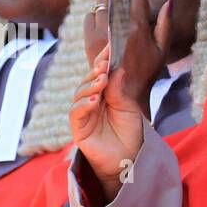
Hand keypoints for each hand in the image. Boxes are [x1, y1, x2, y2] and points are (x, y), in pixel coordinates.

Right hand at [70, 53, 146, 202]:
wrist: (129, 159)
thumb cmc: (130, 134)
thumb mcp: (128, 109)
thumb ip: (120, 90)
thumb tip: (117, 68)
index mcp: (105, 94)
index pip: (101, 73)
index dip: (103, 60)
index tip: (110, 46)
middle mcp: (92, 101)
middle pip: (88, 81)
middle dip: (96, 72)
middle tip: (104, 65)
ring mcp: (84, 114)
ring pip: (80, 94)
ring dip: (90, 86)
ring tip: (102, 81)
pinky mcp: (78, 128)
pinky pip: (76, 113)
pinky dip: (83, 105)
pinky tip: (94, 101)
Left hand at [83, 0, 172, 107]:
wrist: (124, 92)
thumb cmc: (146, 71)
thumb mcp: (162, 49)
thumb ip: (166, 23)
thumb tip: (169, 1)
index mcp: (138, 27)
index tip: (136, 1)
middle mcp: (118, 28)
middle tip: (122, 3)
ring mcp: (101, 33)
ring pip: (101, 4)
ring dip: (106, 5)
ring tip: (113, 15)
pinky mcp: (89, 39)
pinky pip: (89, 16)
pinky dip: (95, 17)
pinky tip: (103, 26)